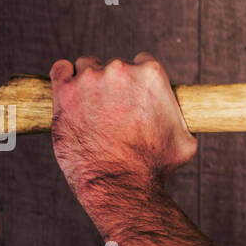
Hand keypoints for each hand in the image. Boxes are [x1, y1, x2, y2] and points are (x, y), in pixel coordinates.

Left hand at [49, 53, 197, 202]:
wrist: (121, 184)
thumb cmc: (155, 165)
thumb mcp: (185, 138)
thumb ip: (181, 117)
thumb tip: (185, 117)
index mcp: (151, 74)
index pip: (142, 62)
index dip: (137, 81)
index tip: (132, 96)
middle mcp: (121, 70)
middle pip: (114, 66)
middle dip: (113, 85)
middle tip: (111, 110)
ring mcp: (90, 80)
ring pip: (86, 67)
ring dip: (88, 82)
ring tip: (89, 107)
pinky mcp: (65, 93)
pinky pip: (60, 70)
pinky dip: (63, 77)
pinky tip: (67, 90)